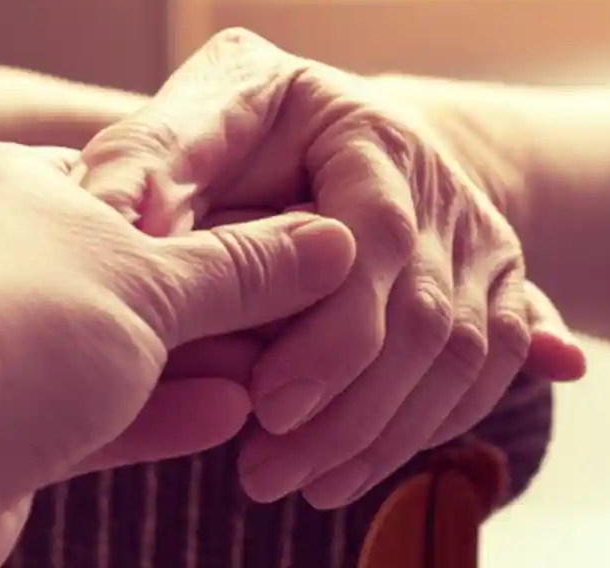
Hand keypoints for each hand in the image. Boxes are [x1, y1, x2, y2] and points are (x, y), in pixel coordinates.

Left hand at [0, 142, 354, 566]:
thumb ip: (243, 264)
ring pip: (126, 353)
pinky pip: (100, 415)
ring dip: (205, 367)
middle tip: (309, 318)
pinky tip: (232, 415)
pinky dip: (166, 415)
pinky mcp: (0, 434)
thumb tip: (333, 243)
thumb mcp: (147, 277)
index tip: (298, 243)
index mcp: (27, 185)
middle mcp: (7, 260)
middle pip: (142, 276)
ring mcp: (1, 350)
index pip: (150, 186)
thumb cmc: (2, 321)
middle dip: (227, 304)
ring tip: (285, 375)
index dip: (229, 213)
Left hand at [78, 29, 585, 508]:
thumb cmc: (234, 131)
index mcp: (363, 128)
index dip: (330, 333)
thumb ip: (149, 163)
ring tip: (306, 486)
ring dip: (386, 436)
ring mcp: (475, 231)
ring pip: (462, 354)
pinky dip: (434, 426)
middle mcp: (435, 177)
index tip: (264, 407)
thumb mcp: (188, 122)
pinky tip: (362, 467)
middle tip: (267, 473)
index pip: (376, 238)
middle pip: (426, 312)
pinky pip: (491, 366)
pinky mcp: (495, 280)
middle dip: (351, 409)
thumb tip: (114, 219)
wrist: (321, 135)